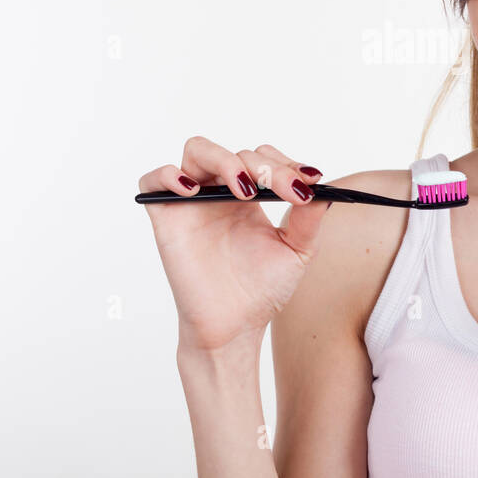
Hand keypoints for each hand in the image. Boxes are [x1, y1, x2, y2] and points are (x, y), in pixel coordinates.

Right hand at [138, 137, 330, 352]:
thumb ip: (309, 218)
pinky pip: (153, 180)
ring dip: (225, 160)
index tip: (308, 181)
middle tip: (282, 190)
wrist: (235, 326)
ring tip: (244, 190)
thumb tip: (323, 189)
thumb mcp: (297, 250)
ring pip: (198, 150)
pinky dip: (169, 175)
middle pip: (237, 153)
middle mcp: (219, 193)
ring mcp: (191, 201)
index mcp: (248, 196)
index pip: (263, 158)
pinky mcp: (166, 217)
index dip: (286, 164)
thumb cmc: (262, 290)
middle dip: (265, 167)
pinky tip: (192, 191)